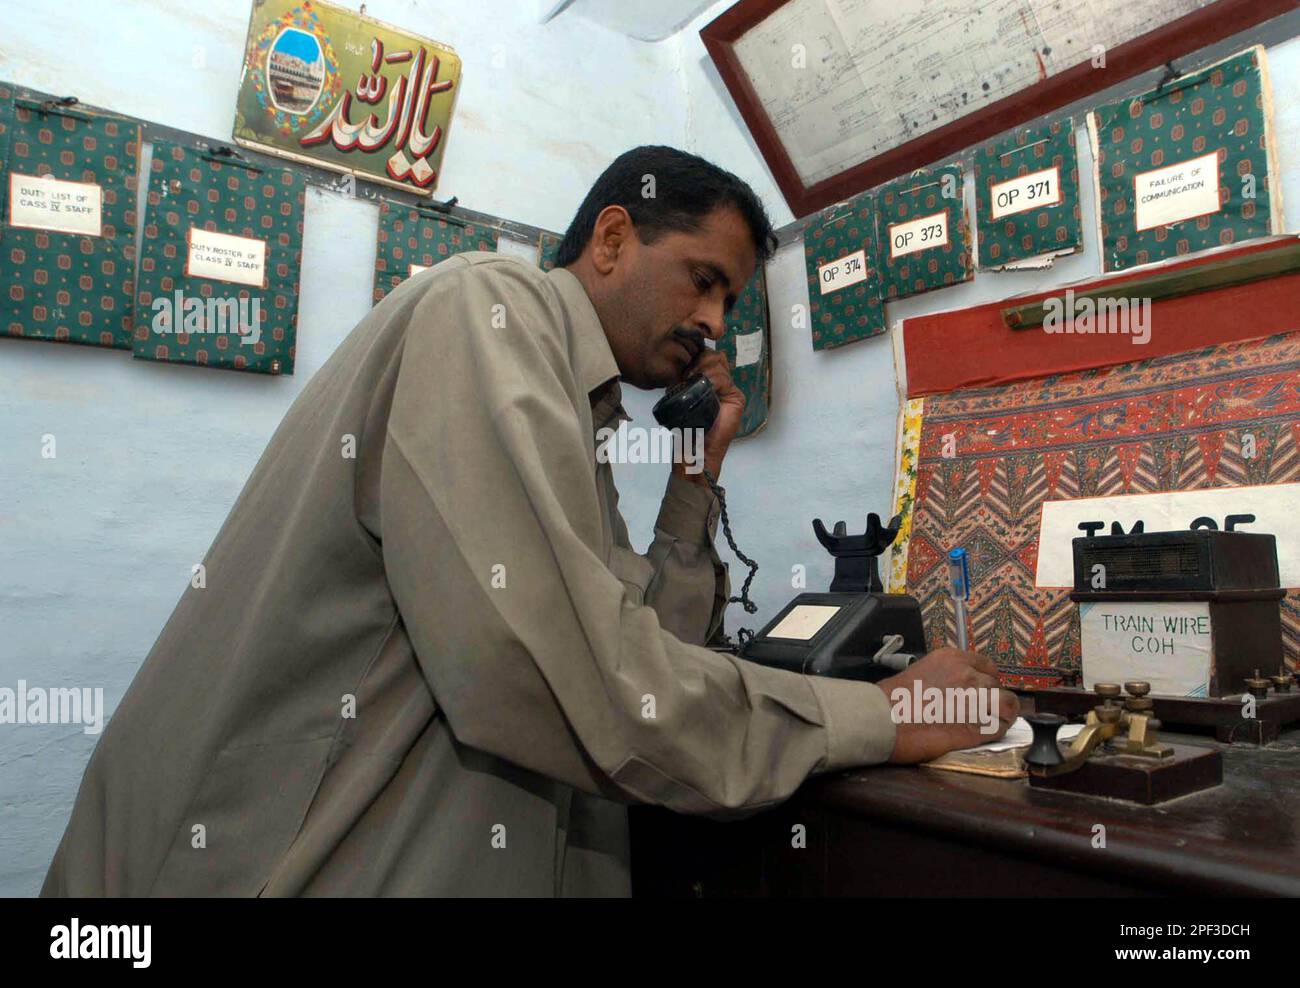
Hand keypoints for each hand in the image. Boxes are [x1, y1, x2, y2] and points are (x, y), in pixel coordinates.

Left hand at [670, 348, 743, 483]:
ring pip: (719, 364)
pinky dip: (713, 380)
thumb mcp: (680, 397)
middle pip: (714, 356)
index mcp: (708, 382)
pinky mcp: (737, 398)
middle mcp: (721, 384)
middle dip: (699, 360)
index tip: (683, 368)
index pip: (706, 358)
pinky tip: (705, 387)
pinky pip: (725, 379)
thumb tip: (681, 362)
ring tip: (693, 381)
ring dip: (704, 369)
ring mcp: (730, 390)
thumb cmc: (685, 426)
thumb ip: (684, 380)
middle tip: (687, 374)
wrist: (694, 448)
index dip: (695, 357)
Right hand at [876, 647, 1019, 763]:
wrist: (883, 719)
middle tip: (979, 709)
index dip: (986, 681)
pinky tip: (984, 734)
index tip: (982, 690)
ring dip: (1001, 714)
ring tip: (989, 722)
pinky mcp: (977, 726)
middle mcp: (967, 675)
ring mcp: (975, 700)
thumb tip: (955, 689)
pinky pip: (1001, 728)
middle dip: (992, 698)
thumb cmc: (892, 700)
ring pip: (1008, 705)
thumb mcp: (920, 671)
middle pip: (997, 686)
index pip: (987, 666)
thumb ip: (944, 676)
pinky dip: (997, 731)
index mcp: (952, 658)